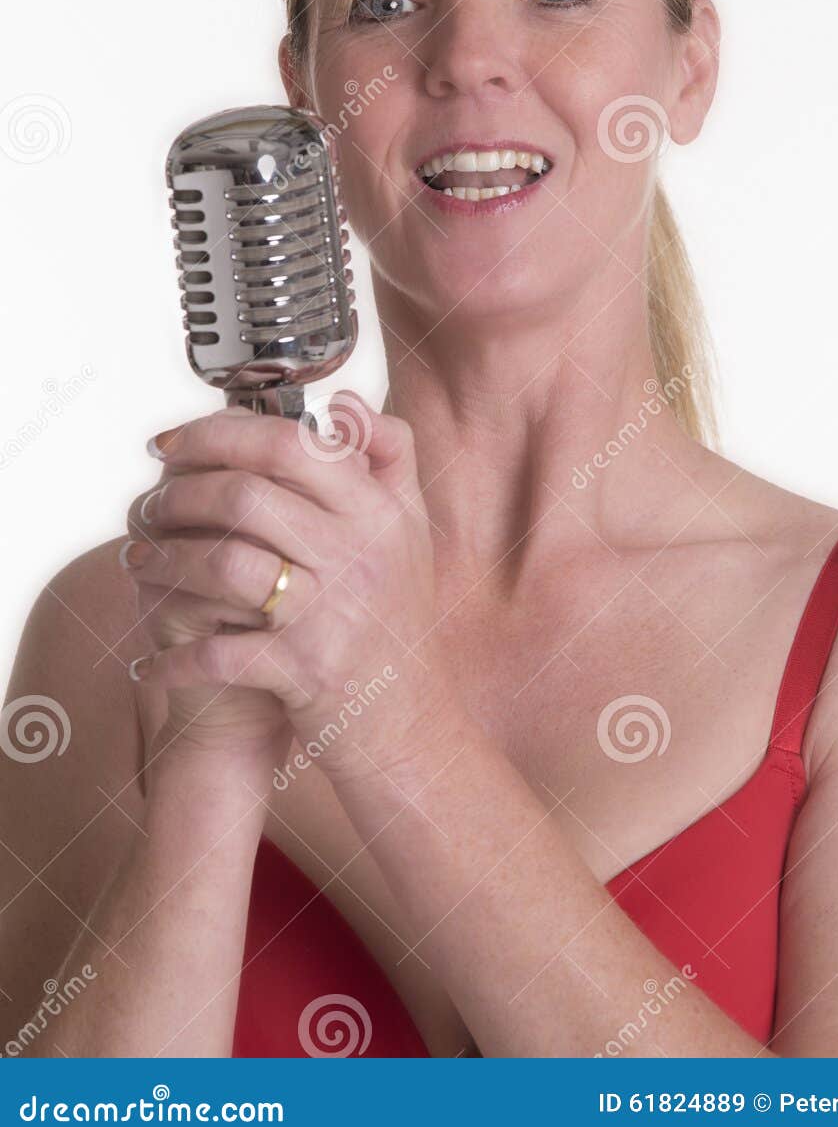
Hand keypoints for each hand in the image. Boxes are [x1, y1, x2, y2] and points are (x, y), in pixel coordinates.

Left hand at [122, 391, 458, 780]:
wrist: (413, 725)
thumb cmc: (398, 622)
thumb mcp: (411, 531)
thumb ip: (387, 457)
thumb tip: (343, 401)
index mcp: (379, 512)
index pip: (291, 444)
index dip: (219, 434)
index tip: (174, 443)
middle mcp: (358, 554)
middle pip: (247, 495)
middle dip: (179, 492)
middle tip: (150, 502)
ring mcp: (330, 614)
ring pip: (224, 564)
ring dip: (164, 560)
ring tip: (136, 561)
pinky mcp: (303, 672)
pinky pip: (218, 655)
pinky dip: (173, 660)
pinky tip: (149, 661)